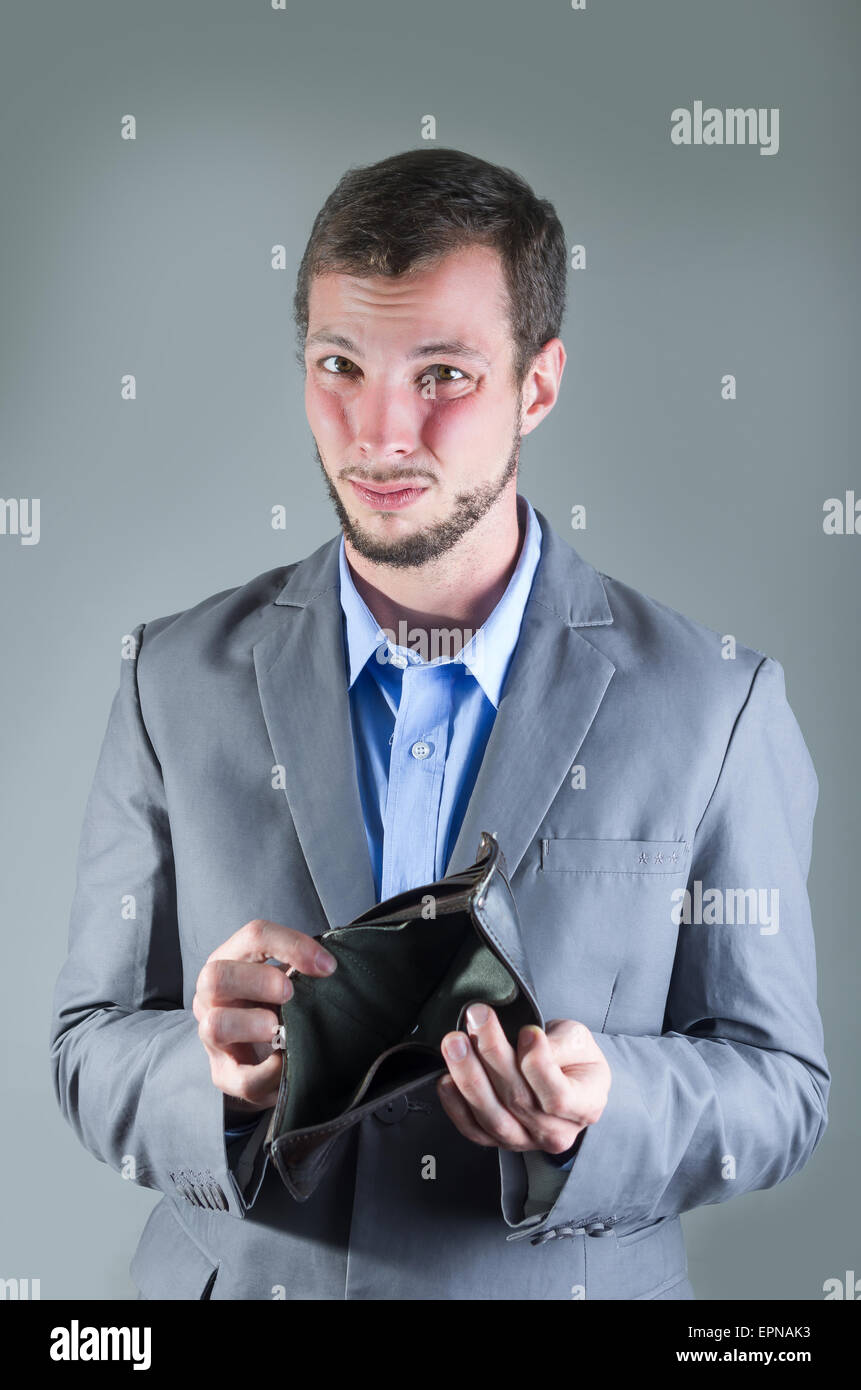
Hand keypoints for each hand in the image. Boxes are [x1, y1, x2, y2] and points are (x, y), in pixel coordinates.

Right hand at [192, 919, 336, 1114]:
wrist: (268, 1056)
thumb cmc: (283, 1004)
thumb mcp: (289, 976)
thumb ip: (303, 966)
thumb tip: (329, 965)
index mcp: (231, 960)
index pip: (254, 935)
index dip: (292, 945)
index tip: (327, 966)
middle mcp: (211, 997)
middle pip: (216, 977)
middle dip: (259, 981)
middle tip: (291, 992)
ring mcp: (212, 1038)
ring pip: (216, 1026)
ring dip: (253, 1024)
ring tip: (280, 1029)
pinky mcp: (225, 1076)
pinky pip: (242, 1078)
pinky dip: (269, 1071)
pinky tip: (287, 1062)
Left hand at [436, 1006, 610, 1154]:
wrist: (565, 1079)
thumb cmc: (573, 1057)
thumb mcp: (578, 1040)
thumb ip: (560, 1043)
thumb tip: (528, 1039)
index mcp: (584, 1107)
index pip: (557, 1096)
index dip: (538, 1063)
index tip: (527, 1030)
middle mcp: (554, 1132)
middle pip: (518, 1100)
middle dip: (493, 1054)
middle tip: (477, 1018)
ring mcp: (524, 1140)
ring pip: (492, 1116)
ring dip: (468, 1076)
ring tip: (455, 1043)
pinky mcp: (497, 1139)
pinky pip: (472, 1129)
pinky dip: (455, 1105)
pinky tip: (446, 1078)